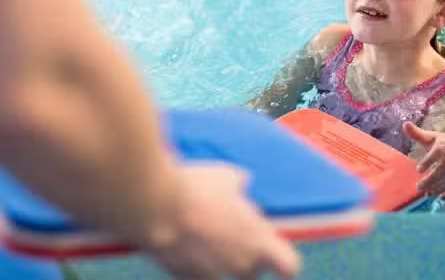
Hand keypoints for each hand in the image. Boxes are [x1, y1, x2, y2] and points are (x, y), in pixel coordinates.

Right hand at [147, 162, 300, 279]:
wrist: (155, 208)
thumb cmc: (197, 189)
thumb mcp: (227, 176)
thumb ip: (240, 185)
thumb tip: (243, 182)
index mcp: (259, 240)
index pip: (289, 266)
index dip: (283, 261)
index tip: (276, 254)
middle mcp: (240, 264)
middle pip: (252, 270)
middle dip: (246, 255)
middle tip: (230, 232)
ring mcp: (212, 274)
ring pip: (224, 272)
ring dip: (219, 259)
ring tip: (203, 233)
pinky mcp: (184, 277)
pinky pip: (198, 273)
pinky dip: (194, 261)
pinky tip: (183, 240)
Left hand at [404, 122, 444, 199]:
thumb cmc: (443, 143)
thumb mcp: (431, 138)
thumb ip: (417, 134)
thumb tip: (405, 124)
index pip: (439, 150)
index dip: (429, 160)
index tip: (418, 170)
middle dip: (432, 178)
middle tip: (419, 188)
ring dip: (440, 187)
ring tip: (428, 194)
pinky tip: (442, 197)